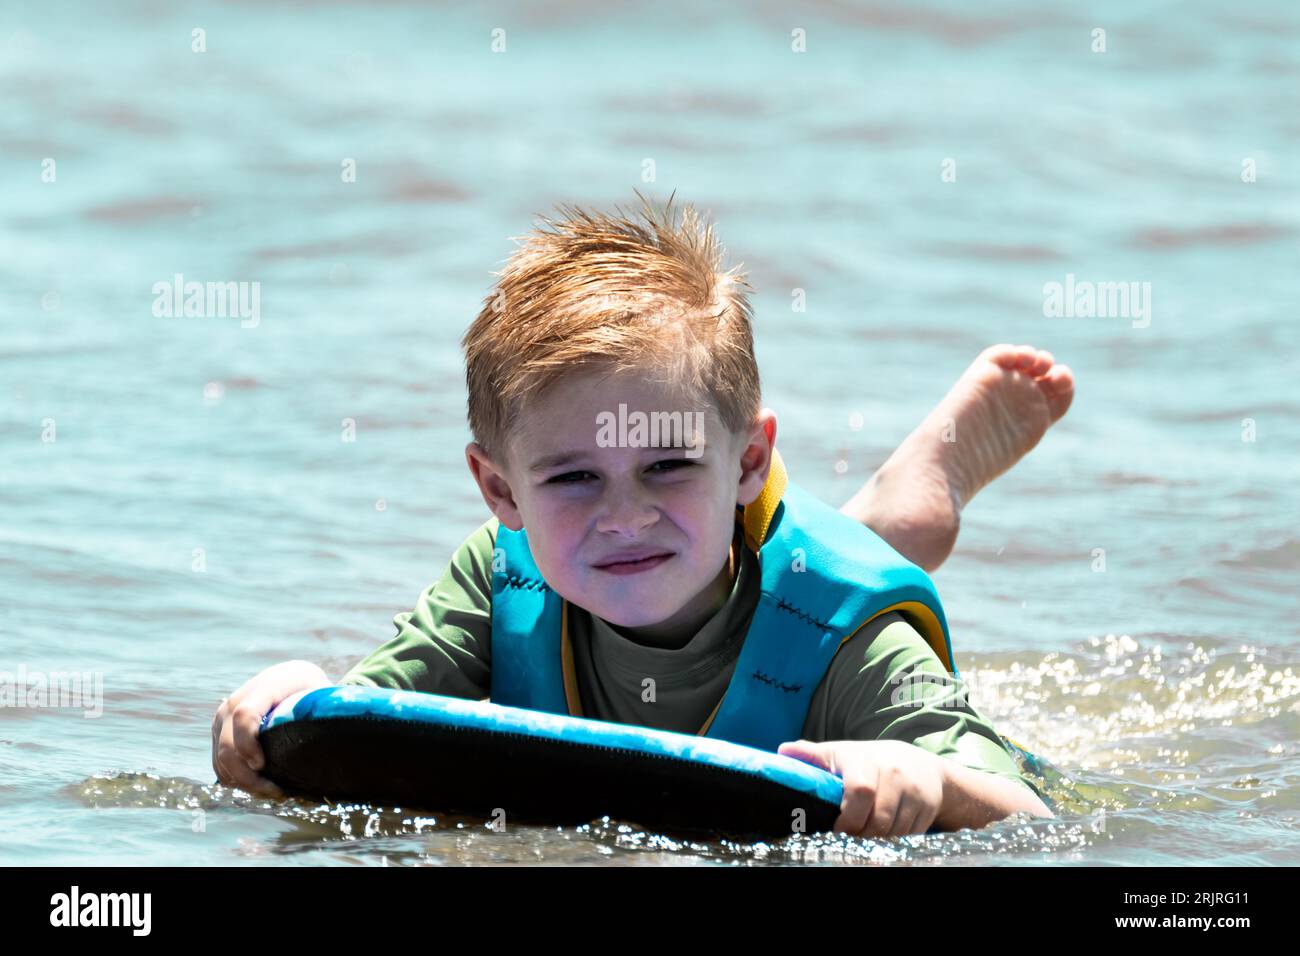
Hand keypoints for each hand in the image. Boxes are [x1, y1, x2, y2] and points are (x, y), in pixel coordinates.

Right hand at [211, 660, 330, 796]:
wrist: (288, 677)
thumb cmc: (308, 688)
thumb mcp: (317, 693)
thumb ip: (318, 712)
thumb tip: (330, 742)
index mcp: (262, 688)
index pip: (244, 715)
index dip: (248, 743)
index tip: (262, 765)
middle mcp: (235, 702)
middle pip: (228, 745)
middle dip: (248, 776)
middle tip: (276, 791)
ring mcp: (223, 718)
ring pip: (221, 760)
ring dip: (243, 782)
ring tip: (272, 791)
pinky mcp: (219, 733)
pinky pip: (220, 764)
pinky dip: (236, 780)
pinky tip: (260, 786)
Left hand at [778, 739, 946, 837]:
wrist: (921, 765)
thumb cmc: (869, 762)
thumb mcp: (841, 753)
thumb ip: (813, 754)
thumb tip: (783, 750)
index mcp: (864, 760)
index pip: (860, 791)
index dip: (847, 818)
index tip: (837, 832)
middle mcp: (892, 772)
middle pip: (878, 819)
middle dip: (862, 836)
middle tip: (850, 842)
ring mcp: (913, 790)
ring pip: (895, 831)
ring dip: (878, 842)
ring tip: (864, 842)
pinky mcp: (928, 805)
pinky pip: (911, 834)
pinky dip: (896, 842)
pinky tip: (885, 838)